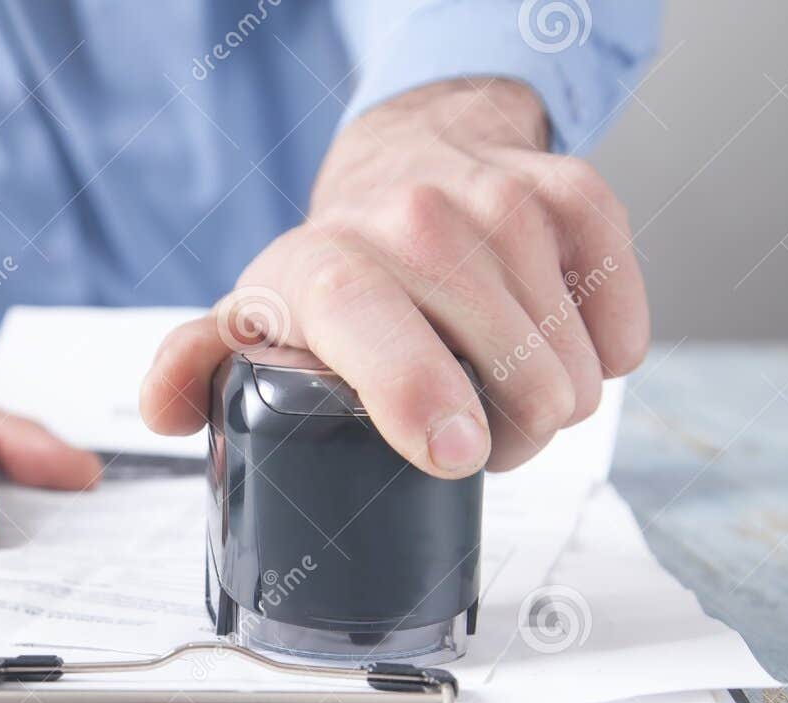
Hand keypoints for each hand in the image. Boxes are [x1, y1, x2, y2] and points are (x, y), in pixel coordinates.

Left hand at [141, 78, 648, 475]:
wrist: (407, 161)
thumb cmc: (335, 266)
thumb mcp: (256, 315)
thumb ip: (200, 365)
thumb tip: (164, 411)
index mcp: (326, 265)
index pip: (372, 323)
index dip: (417, 395)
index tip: (453, 455)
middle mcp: (414, 222)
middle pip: (512, 375)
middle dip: (504, 440)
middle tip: (467, 436)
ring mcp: (503, 202)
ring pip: (575, 366)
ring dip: (549, 406)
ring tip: (499, 387)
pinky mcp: (577, 194)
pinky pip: (623, 325)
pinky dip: (602, 355)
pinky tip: (550, 337)